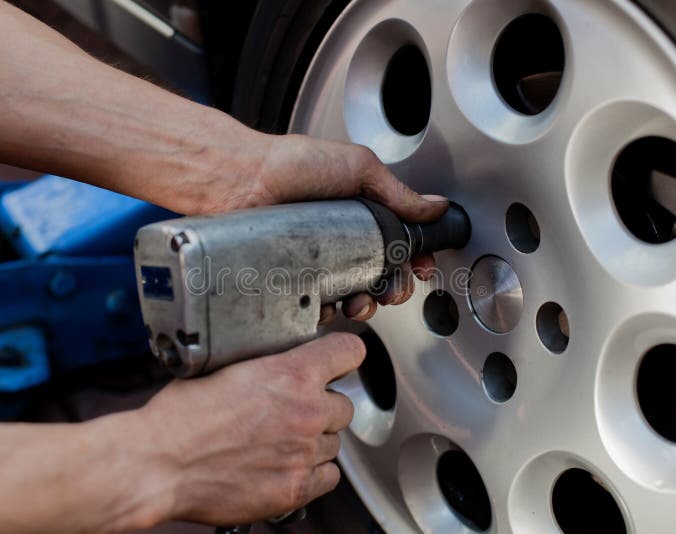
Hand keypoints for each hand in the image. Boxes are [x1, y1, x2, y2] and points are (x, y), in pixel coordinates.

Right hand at [135, 333, 364, 525]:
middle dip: (322, 407)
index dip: (343, 355)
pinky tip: (287, 466)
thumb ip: (264, 367)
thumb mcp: (225, 368)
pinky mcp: (294, 488)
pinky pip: (328, 477)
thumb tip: (275, 366)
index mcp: (291, 374)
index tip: (338, 360)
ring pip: (335, 444)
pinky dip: (313, 472)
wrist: (160, 463)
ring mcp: (303, 453)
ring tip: (280, 442)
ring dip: (315, 441)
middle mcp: (306, 412)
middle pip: (343, 406)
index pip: (349, 352)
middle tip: (293, 412)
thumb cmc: (181, 416)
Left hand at [257, 135, 447, 322]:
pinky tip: (326, 305)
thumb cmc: (293, 166)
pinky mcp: (292, 281)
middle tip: (392, 289)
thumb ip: (398, 192)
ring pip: (351, 298)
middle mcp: (341, 241)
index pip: (399, 246)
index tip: (422, 268)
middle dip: (393, 289)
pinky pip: (315, 308)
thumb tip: (434, 205)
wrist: (241, 181)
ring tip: (361, 302)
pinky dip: (326, 313)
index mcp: (361, 216)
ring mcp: (316, 263)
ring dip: (365, 306)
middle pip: (380, 278)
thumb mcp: (358, 168)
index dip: (414, 261)